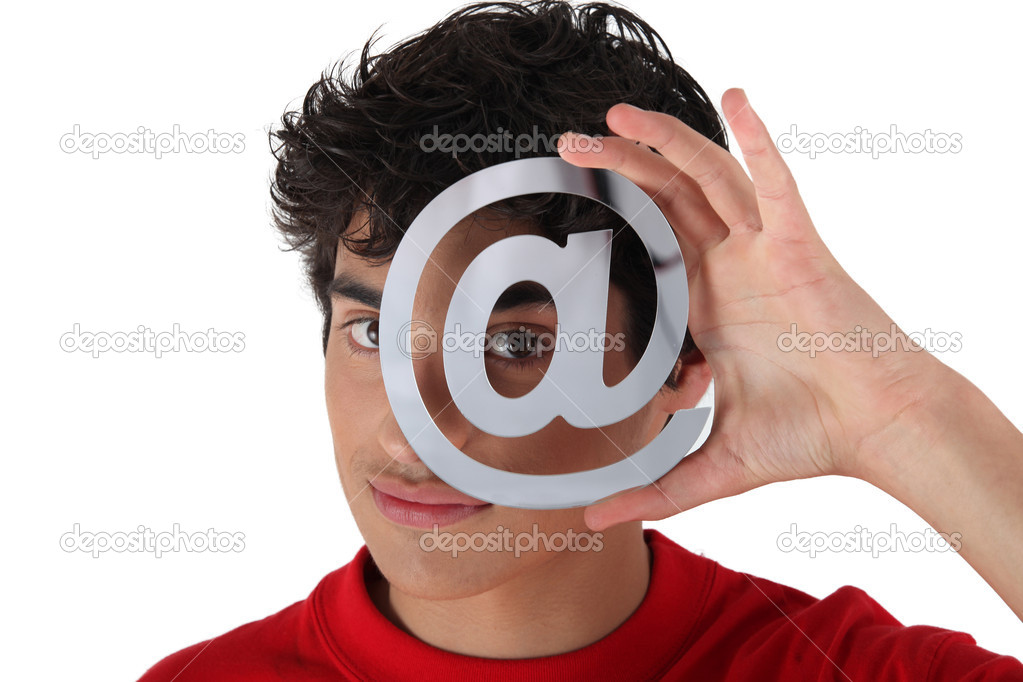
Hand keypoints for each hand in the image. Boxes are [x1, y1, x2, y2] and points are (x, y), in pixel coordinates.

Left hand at [557, 90, 949, 531]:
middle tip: (566, 148)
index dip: (610, 223)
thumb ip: (652, 488)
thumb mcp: (711, 465)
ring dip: (661, 141)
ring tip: (611, 117)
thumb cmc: (807, 437)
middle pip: (664, 199)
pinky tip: (736, 97)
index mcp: (705, 304)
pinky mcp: (797, 246)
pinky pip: (773, 181)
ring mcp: (760, 252)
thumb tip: (594, 524)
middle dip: (616, 168)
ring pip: (705, 178)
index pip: (648, 247)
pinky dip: (758, 138)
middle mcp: (727, 269)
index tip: (564, 212)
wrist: (873, 429)